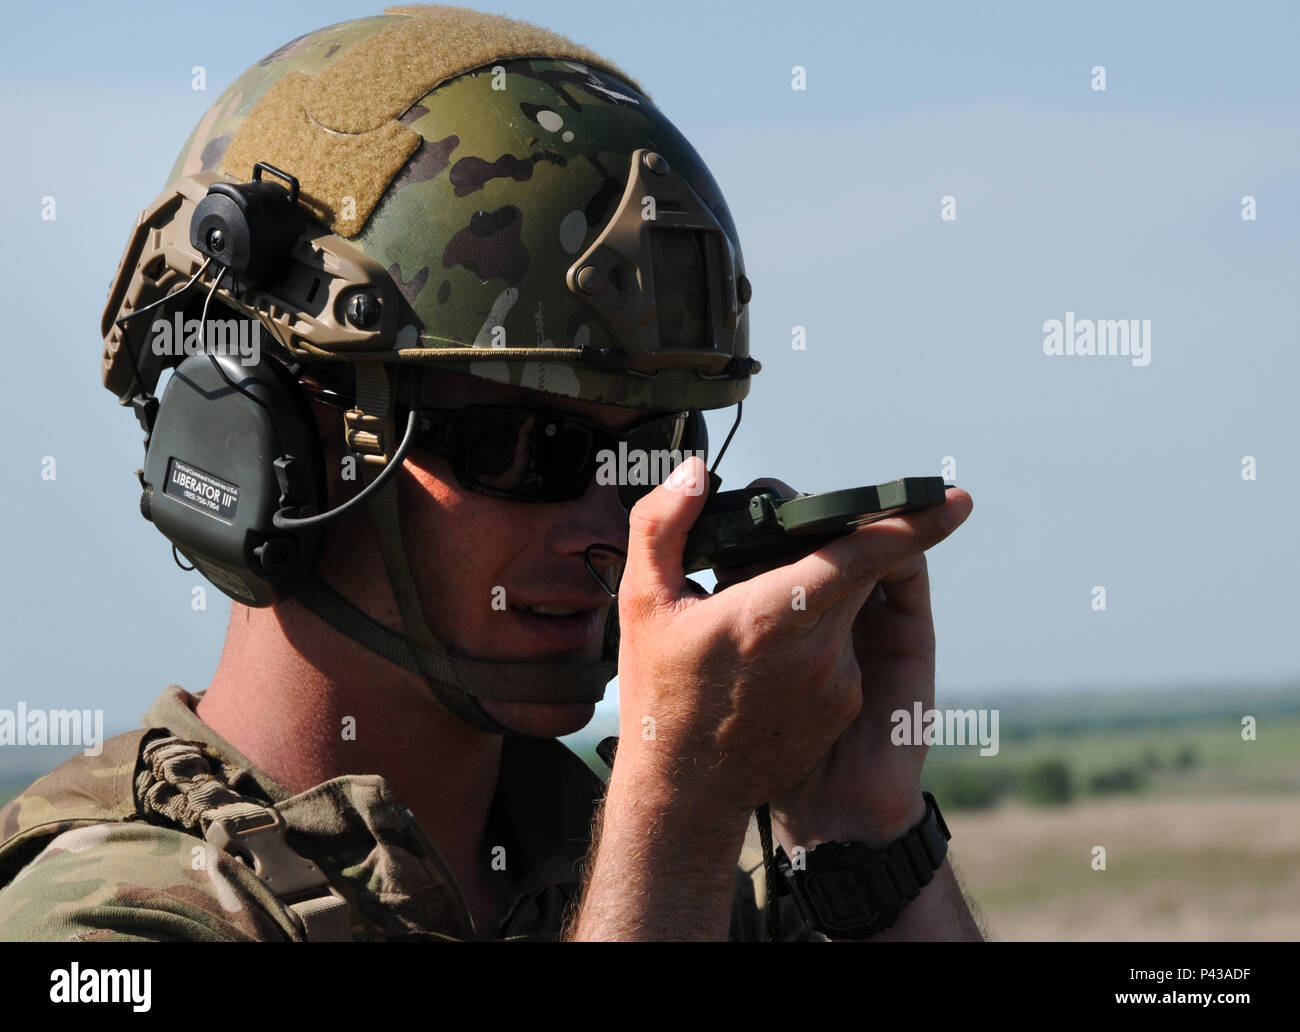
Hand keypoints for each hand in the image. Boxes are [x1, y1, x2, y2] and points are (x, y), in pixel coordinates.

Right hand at [613, 458, 969, 821]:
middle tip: (761, 551)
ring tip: (747, 612)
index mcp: (770, 618)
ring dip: (813, 591)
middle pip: (848, 568)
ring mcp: (836, 681)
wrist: (685, 797)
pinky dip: (813, 631)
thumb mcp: (639, 605)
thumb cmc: (658, 700)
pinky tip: (765, 654)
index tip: (954, 498)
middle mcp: (816, 650)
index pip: (857, 556)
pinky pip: (841, 642)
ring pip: (845, 604)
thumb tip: (695, 472)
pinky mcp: (842, 704)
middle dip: (822, 545)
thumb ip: (662, 527)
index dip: (908, 522)